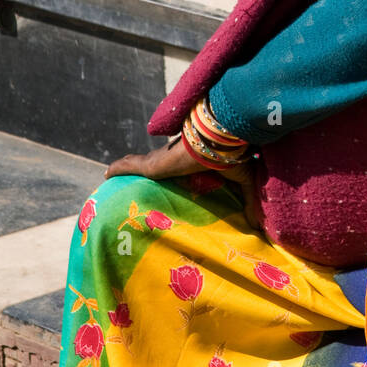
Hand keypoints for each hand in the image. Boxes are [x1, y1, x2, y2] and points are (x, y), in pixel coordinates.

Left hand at [105, 137, 262, 231]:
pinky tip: (106, 175)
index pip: (179, 167)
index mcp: (195, 161)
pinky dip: (118, 169)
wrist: (219, 141)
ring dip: (128, 170)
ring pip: (139, 164)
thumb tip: (260, 225)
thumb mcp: (243, 182)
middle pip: (155, 165)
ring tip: (116, 181)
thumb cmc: (231, 157)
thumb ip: (248, 203)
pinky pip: (129, 166)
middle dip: (146, 171)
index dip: (173, 175)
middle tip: (135, 188)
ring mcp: (160, 159)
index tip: (169, 184)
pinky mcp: (151, 163)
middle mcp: (175, 158)